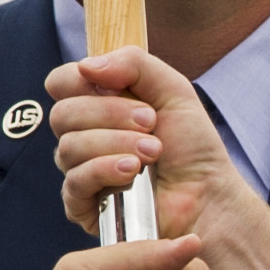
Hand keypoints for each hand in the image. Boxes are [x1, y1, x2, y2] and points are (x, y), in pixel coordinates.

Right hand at [48, 50, 269, 269]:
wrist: (209, 195)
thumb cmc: (192, 146)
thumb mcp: (173, 90)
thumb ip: (134, 63)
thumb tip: (86, 66)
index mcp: (99, 105)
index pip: (61, 83)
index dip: (77, 79)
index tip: (116, 84)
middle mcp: (84, 136)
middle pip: (63, 114)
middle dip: (109, 114)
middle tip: (151, 122)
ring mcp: (82, 171)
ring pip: (68, 147)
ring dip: (115, 143)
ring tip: (153, 152)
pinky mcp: (84, 206)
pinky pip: (74, 183)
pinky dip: (104, 170)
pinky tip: (132, 172)